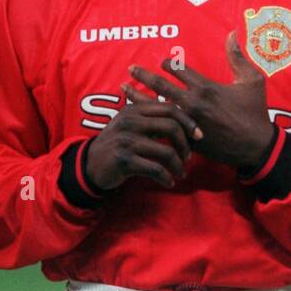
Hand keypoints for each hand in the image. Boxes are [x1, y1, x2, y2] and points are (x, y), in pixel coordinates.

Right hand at [84, 96, 201, 189]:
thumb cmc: (119, 145)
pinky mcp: (124, 160)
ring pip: (166, 151)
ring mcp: (126, 141)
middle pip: (171, 127)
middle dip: (186, 144)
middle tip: (189, 157)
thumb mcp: (132, 125)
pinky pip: (155, 169)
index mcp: (135, 110)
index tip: (199, 136)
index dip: (188, 121)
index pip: (170, 109)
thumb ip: (153, 119)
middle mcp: (130, 122)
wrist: (91, 165)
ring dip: (178, 165)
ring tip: (180, 173)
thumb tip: (188, 121)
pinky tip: (169, 182)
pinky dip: (166, 177)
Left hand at [127, 32, 275, 169]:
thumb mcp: (252, 81)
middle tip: (131, 69)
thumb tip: (232, 33)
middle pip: (161, 86)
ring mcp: (188, 122)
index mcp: (207, 87)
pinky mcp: (188, 140)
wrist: (256, 146)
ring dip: (138, 97)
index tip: (160, 61)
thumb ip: (238, 57)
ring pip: (156, 107)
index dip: (167, 63)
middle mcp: (193, 103)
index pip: (179, 69)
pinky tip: (137, 118)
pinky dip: (149, 121)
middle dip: (144, 76)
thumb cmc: (256, 112)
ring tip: (124, 89)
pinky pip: (163, 129)